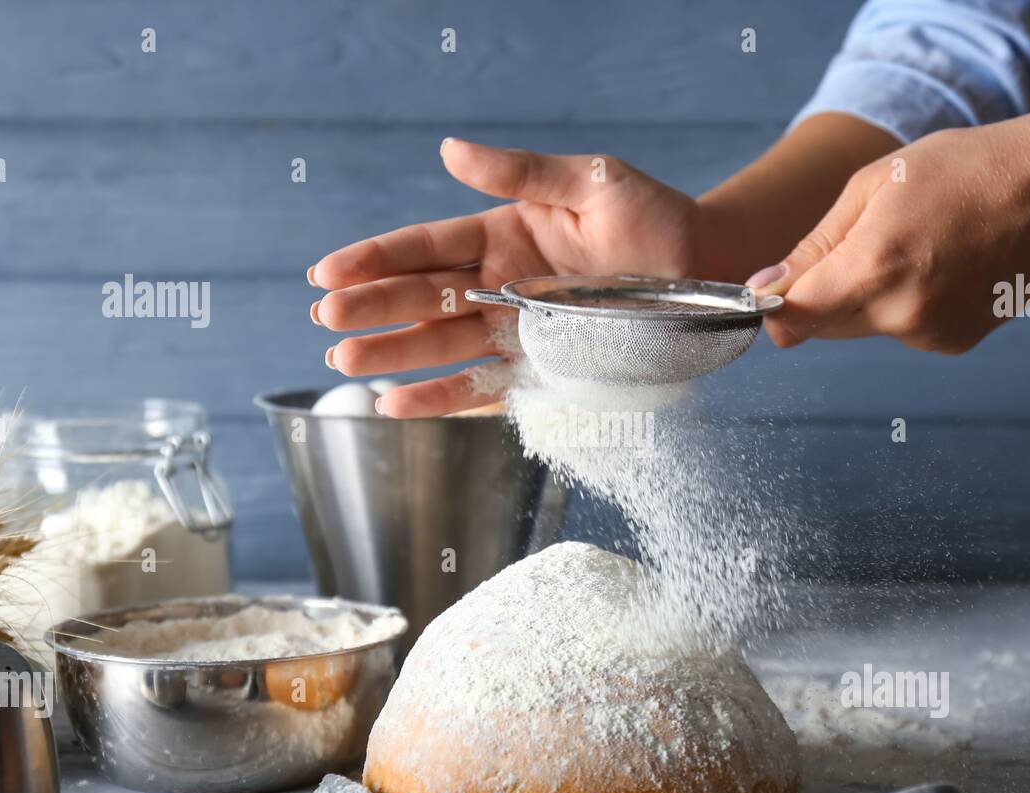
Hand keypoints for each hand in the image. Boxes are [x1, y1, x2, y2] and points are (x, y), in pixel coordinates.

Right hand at [310, 139, 705, 416]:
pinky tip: (398, 404)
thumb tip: (449, 150)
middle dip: (372, 308)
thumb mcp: (590, 181)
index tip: (327, 270)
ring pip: (441, 344)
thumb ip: (520, 172)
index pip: (425, 247)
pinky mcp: (540, 368)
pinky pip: (484, 386)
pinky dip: (443, 398)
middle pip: (422, 299)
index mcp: (502, 236)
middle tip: (325, 321)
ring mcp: (515, 330)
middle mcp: (499, 286)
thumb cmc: (652, 217)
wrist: (705, 268)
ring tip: (344, 363)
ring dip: (393, 354)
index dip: (376, 258)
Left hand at [748, 118, 1029, 353]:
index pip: (793, 318)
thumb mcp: (873, 185)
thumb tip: (766, 288)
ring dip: (866, 298)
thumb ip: (814, 246)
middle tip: (864, 241)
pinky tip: (939, 266)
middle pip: (824, 325)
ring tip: (913, 246)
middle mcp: (899, 313)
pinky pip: (901, 330)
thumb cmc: (963, 170)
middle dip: (824, 293)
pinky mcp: (951, 343)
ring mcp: (928, 334)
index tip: (778, 288)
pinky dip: (904, 305)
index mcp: (872, 267)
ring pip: (863, 328)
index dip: (775, 305)